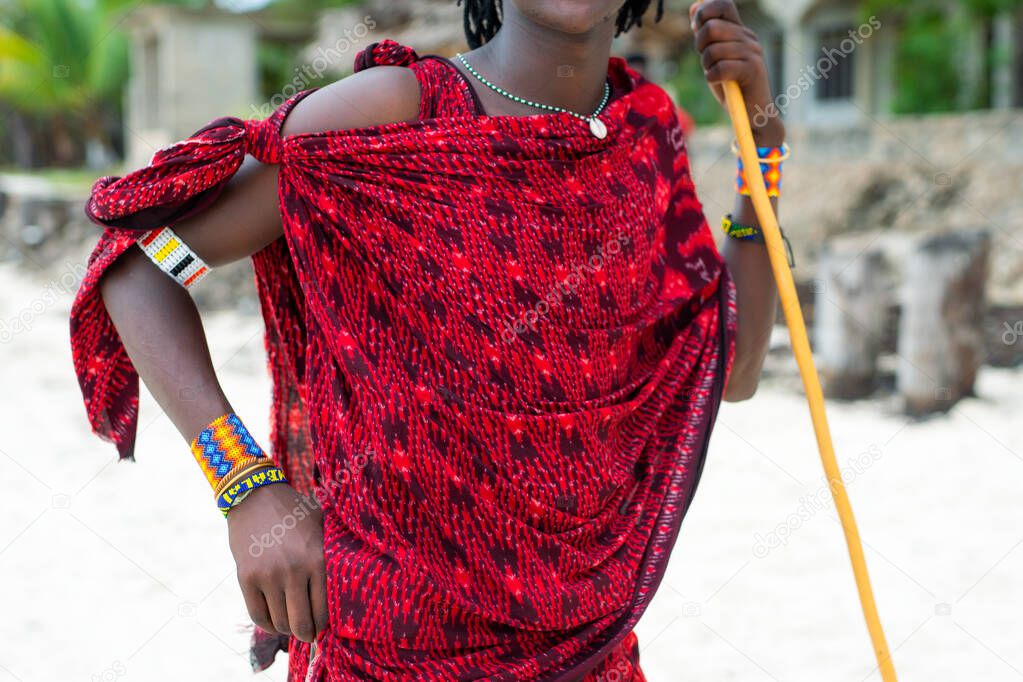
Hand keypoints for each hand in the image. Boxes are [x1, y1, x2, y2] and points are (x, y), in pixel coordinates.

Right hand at [227, 482, 327, 642]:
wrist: (255, 495)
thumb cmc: (296, 512)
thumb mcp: (322, 527)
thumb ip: (333, 556)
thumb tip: (350, 588)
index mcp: (318, 559)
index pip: (325, 611)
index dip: (325, 624)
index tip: (324, 624)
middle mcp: (294, 570)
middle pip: (302, 625)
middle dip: (307, 634)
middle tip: (308, 632)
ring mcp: (268, 576)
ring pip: (279, 623)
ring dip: (286, 628)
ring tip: (292, 622)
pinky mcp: (246, 578)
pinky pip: (257, 616)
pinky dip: (267, 624)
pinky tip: (274, 619)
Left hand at [689, 0, 784, 145]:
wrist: (753, 114)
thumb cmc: (732, 87)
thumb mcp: (714, 58)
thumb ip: (706, 35)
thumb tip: (695, 6)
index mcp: (740, 31)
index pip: (723, 4)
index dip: (704, 12)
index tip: (697, 29)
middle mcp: (748, 37)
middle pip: (711, 27)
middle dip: (700, 45)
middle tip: (706, 61)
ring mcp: (752, 52)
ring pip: (713, 50)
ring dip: (706, 66)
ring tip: (715, 75)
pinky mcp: (753, 70)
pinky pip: (720, 68)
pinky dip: (712, 78)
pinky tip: (719, 83)